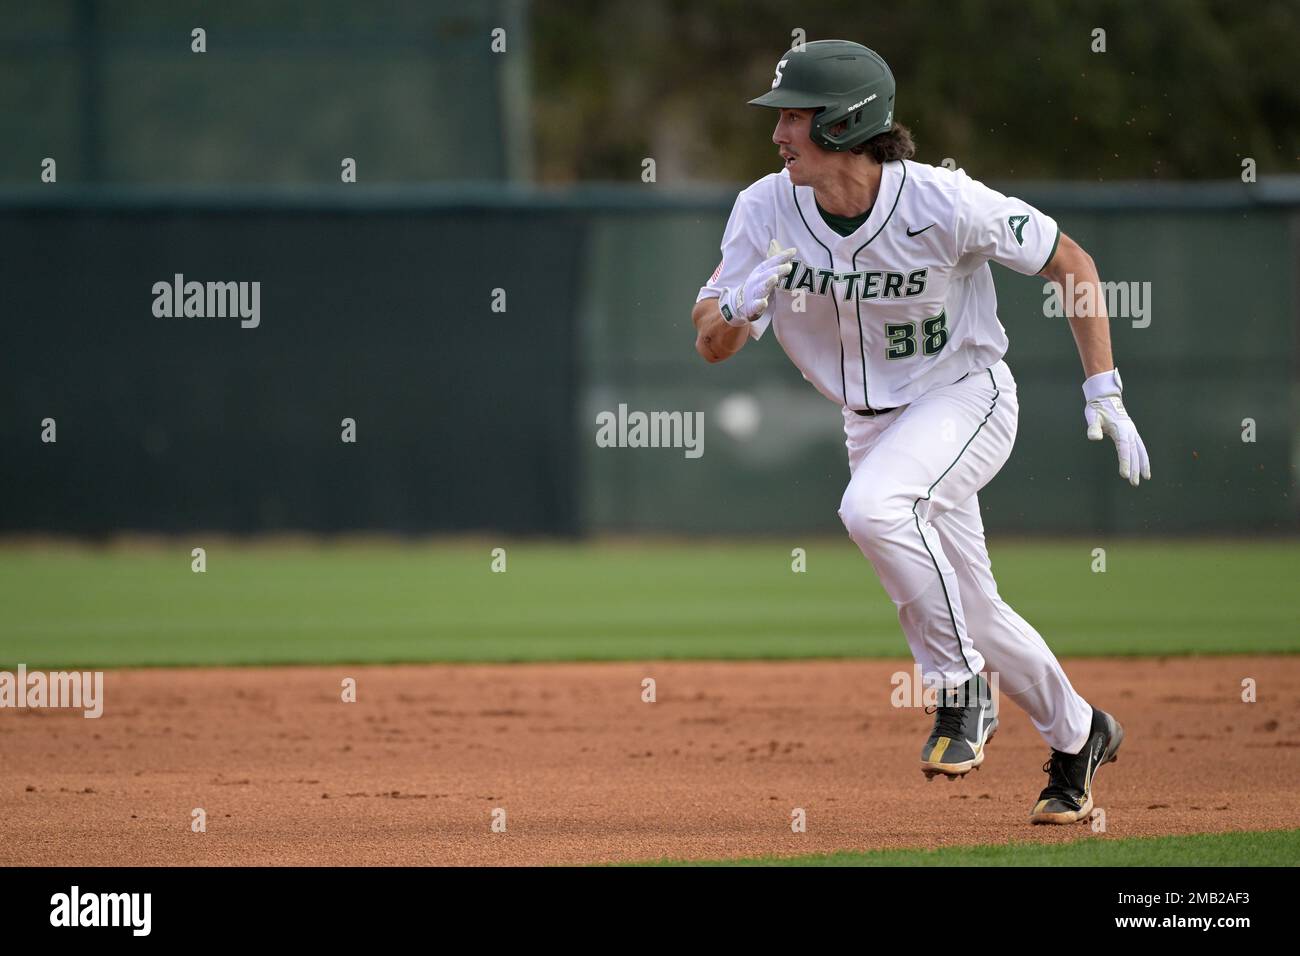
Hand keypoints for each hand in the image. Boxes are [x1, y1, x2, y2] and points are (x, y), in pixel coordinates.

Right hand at [720, 239, 795, 325]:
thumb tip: (782, 246)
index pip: (771, 262)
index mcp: (760, 271)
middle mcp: (756, 280)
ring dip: (768, 283)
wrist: (739, 303)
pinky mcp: (752, 307)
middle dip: (777, 270)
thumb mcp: (764, 272)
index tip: (793, 251)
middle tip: (788, 267)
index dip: (781, 256)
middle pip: (767, 274)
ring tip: (775, 278)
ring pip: (761, 288)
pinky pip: (756, 306)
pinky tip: (764, 303)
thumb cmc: (756, 286)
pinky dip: (759, 304)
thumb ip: (775, 262)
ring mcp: (754, 294)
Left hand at [1082, 368, 1149, 486]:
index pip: (1124, 449)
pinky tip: (1143, 467)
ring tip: (1145, 478)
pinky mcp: (1132, 433)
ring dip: (1142, 464)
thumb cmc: (1098, 409)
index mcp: (1121, 429)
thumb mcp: (1092, 416)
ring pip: (1140, 450)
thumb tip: (1094, 438)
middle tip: (1134, 483)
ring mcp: (1133, 432)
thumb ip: (1093, 428)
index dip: (1125, 462)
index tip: (1125, 475)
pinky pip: (1140, 447)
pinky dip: (1143, 457)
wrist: (1106, 398)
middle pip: (1134, 452)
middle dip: (1134, 468)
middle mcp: (1130, 431)